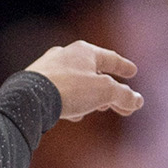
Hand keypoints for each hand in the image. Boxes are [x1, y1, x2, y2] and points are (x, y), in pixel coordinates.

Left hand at [24, 40, 142, 121]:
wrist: (29, 98)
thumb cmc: (70, 89)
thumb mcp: (104, 92)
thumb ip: (124, 95)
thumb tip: (137, 100)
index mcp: (84, 51)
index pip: (110, 58)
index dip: (123, 67)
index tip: (133, 72)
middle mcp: (65, 55)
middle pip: (94, 73)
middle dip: (110, 90)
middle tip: (121, 103)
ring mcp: (49, 69)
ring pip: (77, 83)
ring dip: (91, 96)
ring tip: (100, 108)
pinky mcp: (36, 85)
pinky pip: (61, 93)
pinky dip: (73, 102)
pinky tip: (75, 116)